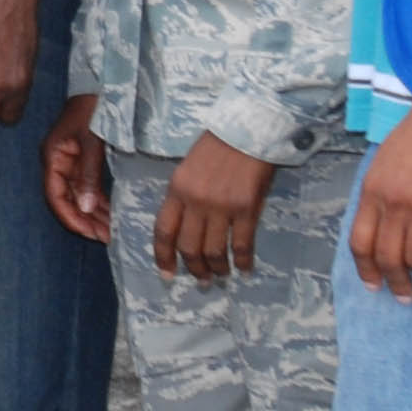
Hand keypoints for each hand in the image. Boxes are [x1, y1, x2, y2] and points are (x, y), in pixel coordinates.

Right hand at [41, 95, 110, 241]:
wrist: (102, 85)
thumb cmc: (95, 109)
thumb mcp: (93, 142)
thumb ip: (89, 175)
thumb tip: (87, 208)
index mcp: (53, 157)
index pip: (56, 196)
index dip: (71, 218)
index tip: (91, 234)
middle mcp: (57, 163)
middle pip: (66, 200)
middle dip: (85, 221)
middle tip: (107, 238)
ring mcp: (68, 162)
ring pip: (77, 196)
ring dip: (92, 214)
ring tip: (112, 231)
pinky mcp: (81, 159)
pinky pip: (86, 186)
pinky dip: (98, 201)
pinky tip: (111, 213)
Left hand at [157, 131, 277, 282]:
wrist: (247, 130)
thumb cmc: (217, 147)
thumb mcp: (188, 168)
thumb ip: (183, 197)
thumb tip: (184, 229)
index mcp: (176, 189)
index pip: (163, 231)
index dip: (163, 257)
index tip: (167, 275)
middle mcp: (195, 201)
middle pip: (188, 247)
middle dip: (194, 269)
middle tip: (202, 280)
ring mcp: (221, 206)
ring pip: (214, 251)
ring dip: (217, 269)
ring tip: (221, 276)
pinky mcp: (247, 209)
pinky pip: (242, 245)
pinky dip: (243, 262)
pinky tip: (245, 269)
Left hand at [350, 89, 411, 299]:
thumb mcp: (384, 161)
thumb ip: (380, 193)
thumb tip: (381, 225)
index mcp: (372, 191)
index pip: (360, 242)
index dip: (367, 270)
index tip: (374, 287)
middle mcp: (394, 203)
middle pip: (389, 257)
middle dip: (397, 283)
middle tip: (407, 297)